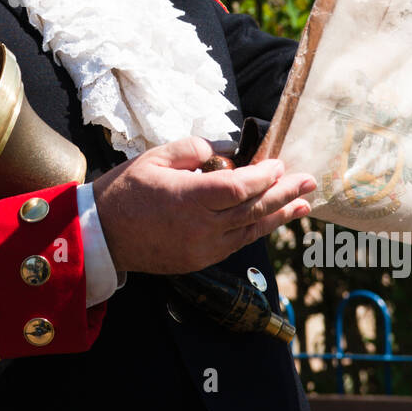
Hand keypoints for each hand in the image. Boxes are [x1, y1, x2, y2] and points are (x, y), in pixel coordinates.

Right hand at [92, 136, 314, 277]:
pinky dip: (257, 229)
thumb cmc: (125, 191)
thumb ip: (192, 150)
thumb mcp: (154, 158)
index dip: (264, 176)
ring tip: (303, 204)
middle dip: (284, 193)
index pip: (240, 188)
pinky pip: (237, 243)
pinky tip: (272, 220)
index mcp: (189, 198)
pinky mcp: (201, 260)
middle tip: (309, 181)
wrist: (102, 236)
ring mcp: (203, 248)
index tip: (278, 164)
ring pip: (251, 230)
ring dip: (279, 215)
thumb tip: (224, 151)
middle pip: (253, 209)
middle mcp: (201, 227)